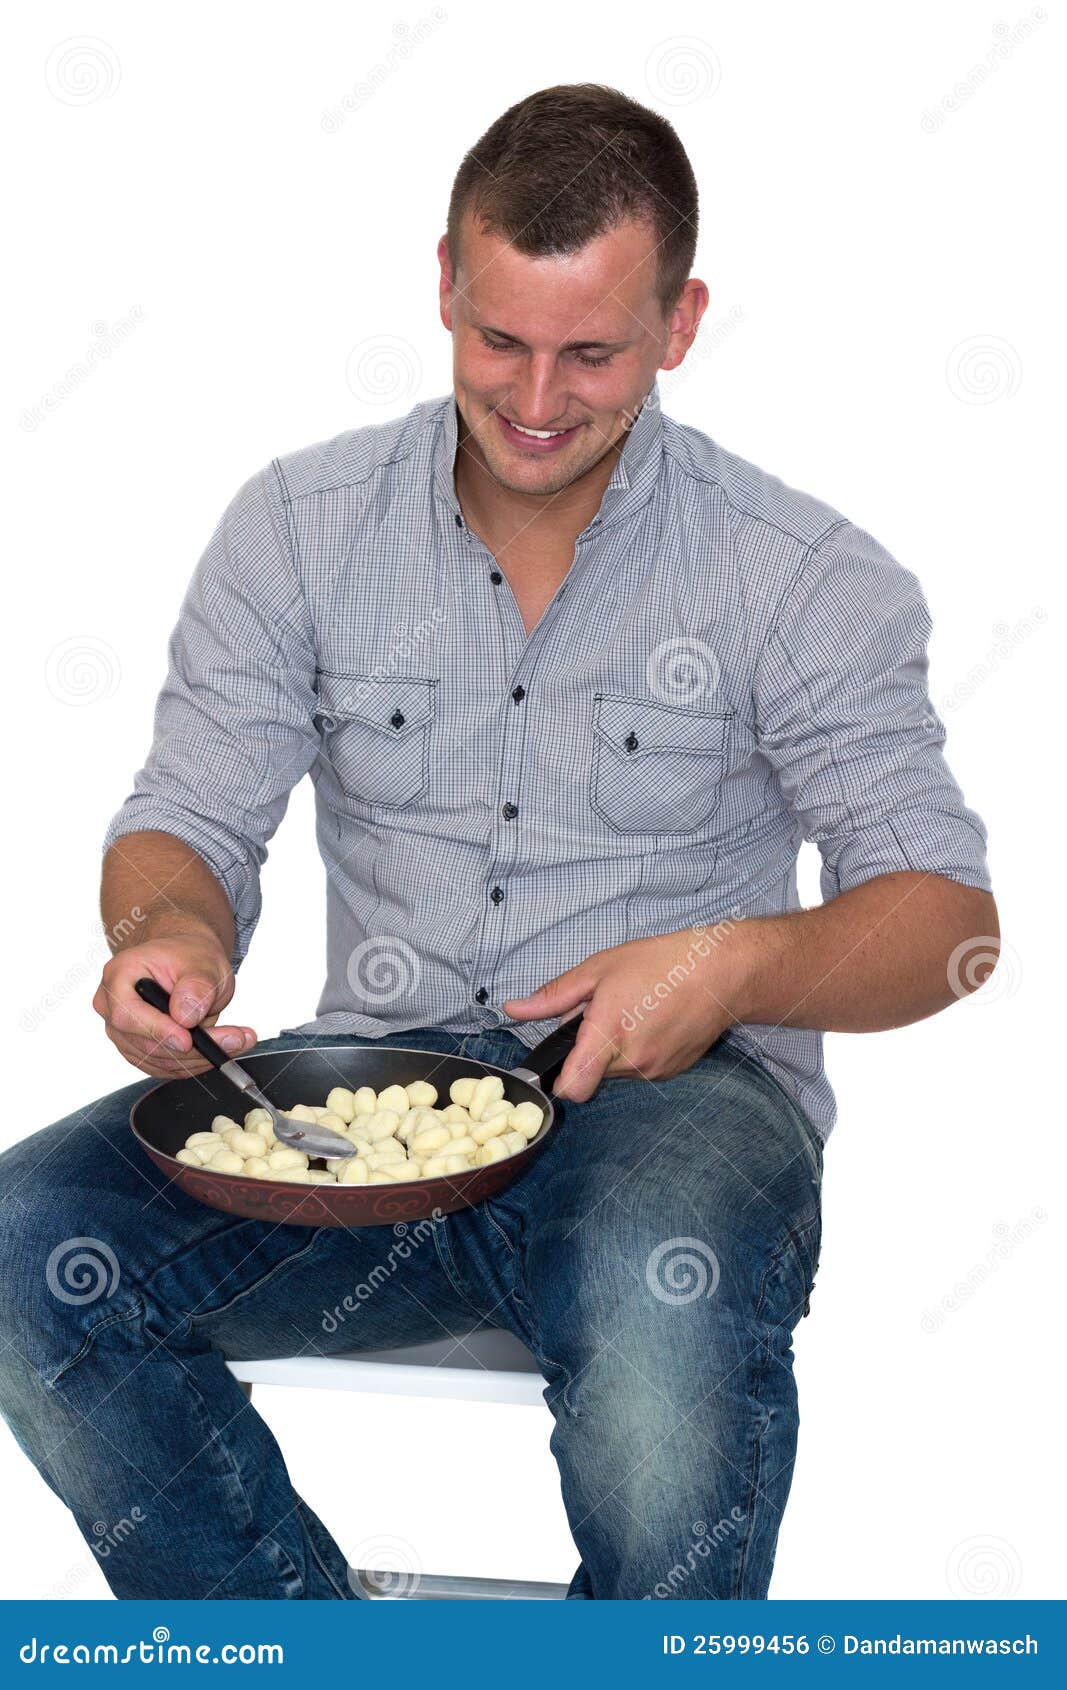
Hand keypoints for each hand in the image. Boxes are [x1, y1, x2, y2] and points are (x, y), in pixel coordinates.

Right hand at [93, 934, 257, 1078]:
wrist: (187, 964)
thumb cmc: (189, 956)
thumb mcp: (203, 962)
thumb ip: (196, 986)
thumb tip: (186, 1014)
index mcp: (120, 974)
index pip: (127, 1014)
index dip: (156, 1030)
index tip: (188, 1039)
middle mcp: (113, 1005)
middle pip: (144, 1042)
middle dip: (191, 1048)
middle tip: (234, 1039)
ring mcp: (123, 1031)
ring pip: (157, 1059)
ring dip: (199, 1057)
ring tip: (237, 1040)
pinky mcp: (137, 1049)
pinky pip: (164, 1067)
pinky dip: (194, 1063)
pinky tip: (218, 1048)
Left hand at [502, 926, 745, 1102]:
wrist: (721, 973)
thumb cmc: (662, 963)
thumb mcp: (599, 968)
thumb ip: (553, 996)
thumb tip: (514, 1009)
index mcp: (609, 1033)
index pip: (572, 1088)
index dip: (558, 1081)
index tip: (559, 1061)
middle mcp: (632, 1060)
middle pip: (590, 1076)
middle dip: (588, 1051)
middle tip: (603, 1014)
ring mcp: (654, 1070)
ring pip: (615, 1073)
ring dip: (613, 1051)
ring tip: (632, 1013)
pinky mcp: (671, 1072)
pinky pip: (640, 1069)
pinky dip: (637, 1052)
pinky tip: (651, 1023)